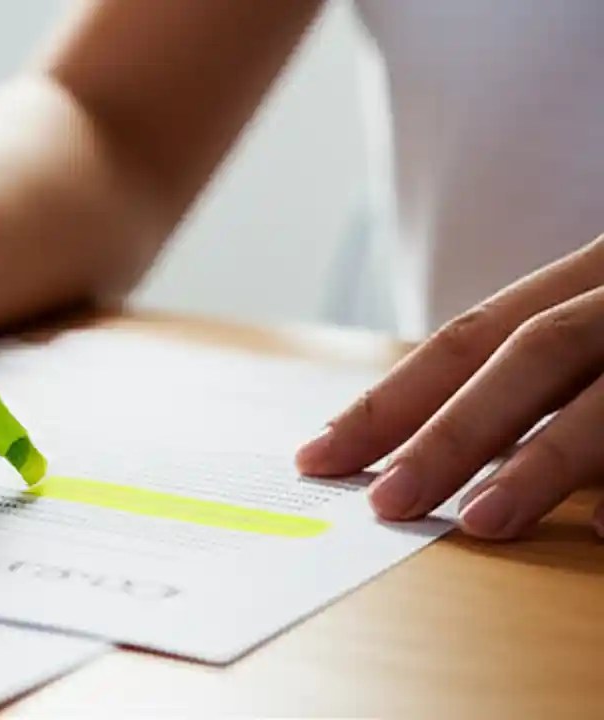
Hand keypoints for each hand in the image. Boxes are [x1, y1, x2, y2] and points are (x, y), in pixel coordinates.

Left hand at [297, 235, 603, 539]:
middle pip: (533, 351)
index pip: (471, 338)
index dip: (393, 398)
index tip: (318, 458)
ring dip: (541, 462)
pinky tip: (602, 532)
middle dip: (453, 430)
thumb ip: (536, 378)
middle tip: (386, 502)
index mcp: (589, 277)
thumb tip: (425, 455)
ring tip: (480, 522)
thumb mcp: (599, 322)